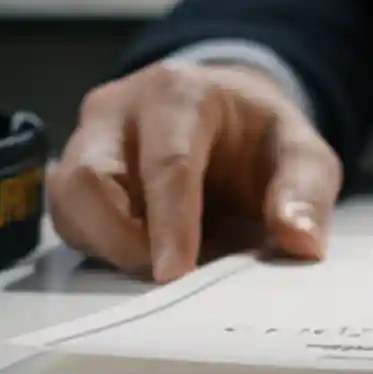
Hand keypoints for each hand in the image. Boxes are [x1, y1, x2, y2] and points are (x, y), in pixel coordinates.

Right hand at [48, 61, 342, 281]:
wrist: (229, 117)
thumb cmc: (261, 137)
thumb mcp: (302, 154)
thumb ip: (305, 193)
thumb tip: (300, 241)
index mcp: (177, 93)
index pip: (166, 162)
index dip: (169, 222)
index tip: (174, 272)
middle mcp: (118, 111)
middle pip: (90, 179)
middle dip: (123, 239)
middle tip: (168, 280)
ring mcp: (87, 142)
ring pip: (68, 203)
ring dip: (108, 248)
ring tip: (159, 268)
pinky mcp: (75, 178)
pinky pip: (71, 221)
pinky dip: (103, 250)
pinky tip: (143, 260)